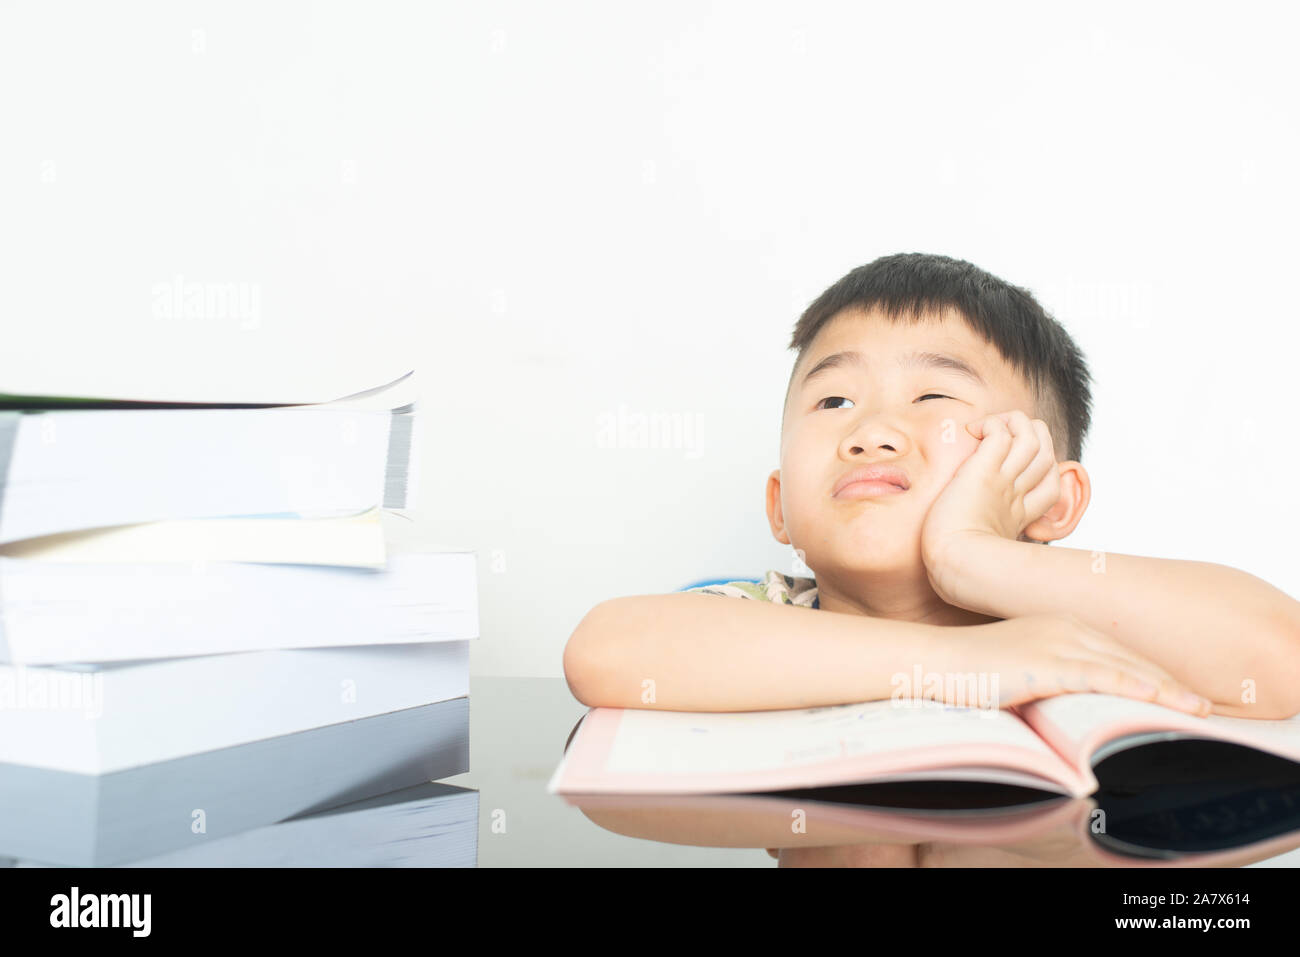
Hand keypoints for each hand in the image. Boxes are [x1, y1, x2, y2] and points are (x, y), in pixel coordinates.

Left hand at [920, 409, 1061, 568]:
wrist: (953, 565)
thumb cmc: (958, 564)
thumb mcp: (980, 550)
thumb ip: (982, 540)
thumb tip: (966, 542)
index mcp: (1018, 516)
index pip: (1051, 485)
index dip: (1043, 470)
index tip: (1016, 469)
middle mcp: (1016, 496)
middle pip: (1048, 455)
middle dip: (1035, 437)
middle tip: (1004, 436)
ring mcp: (1003, 482)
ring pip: (1032, 437)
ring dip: (1015, 422)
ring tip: (989, 426)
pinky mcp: (983, 472)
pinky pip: (1001, 434)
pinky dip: (992, 424)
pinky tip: (974, 430)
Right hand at [942, 613, 1212, 716]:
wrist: (935, 660)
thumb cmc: (969, 667)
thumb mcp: (1018, 663)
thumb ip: (1048, 671)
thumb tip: (1068, 695)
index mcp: (1060, 624)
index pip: (1118, 652)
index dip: (1152, 673)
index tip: (1179, 693)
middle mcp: (1065, 627)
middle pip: (1130, 658)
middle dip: (1170, 682)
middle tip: (1202, 705)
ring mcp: (1057, 643)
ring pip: (1125, 667)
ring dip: (1165, 690)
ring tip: (1196, 710)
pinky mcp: (1047, 663)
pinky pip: (1100, 676)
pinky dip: (1132, 687)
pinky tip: (1155, 698)